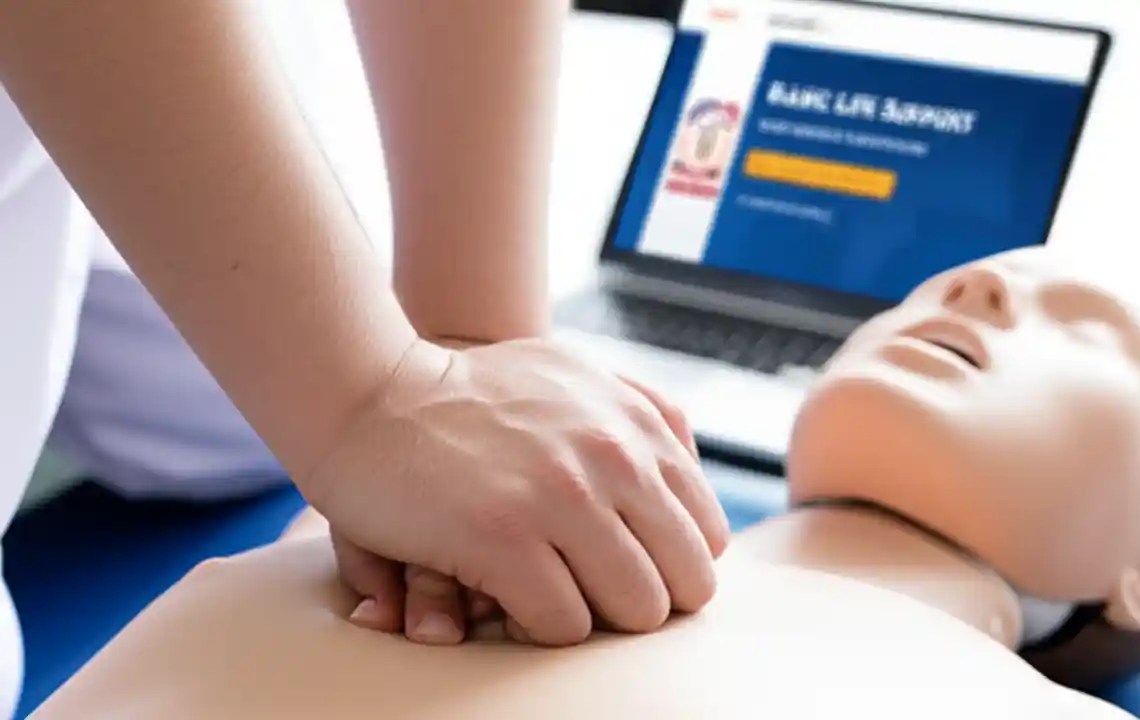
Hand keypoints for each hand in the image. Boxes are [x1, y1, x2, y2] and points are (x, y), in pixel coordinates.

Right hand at [304, 337, 729, 645]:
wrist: (370, 394)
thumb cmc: (473, 396)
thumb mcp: (576, 376)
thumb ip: (644, 411)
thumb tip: (692, 462)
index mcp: (637, 426)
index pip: (707, 535)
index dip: (669, 566)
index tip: (626, 568)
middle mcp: (613, 457)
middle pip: (687, 582)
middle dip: (645, 600)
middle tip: (594, 596)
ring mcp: (561, 498)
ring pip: (638, 610)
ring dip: (596, 619)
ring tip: (551, 597)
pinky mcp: (503, 538)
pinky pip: (565, 626)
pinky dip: (539, 628)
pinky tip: (507, 602)